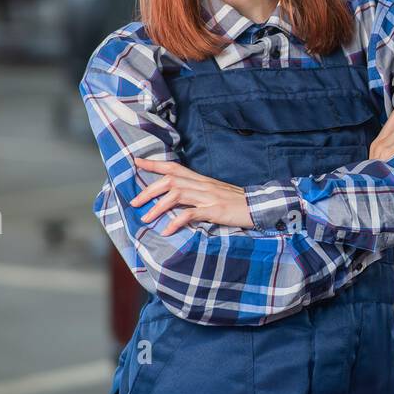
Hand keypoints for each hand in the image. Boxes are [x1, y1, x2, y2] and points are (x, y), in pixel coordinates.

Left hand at [131, 157, 252, 233]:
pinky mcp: (215, 210)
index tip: (136, 162)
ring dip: (158, 206)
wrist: (259, 206)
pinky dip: (176, 222)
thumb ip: (197, 193)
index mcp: (201, 180)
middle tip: (134, 202)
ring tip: (146, 219)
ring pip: (176, 194)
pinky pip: (191, 214)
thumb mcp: (215, 193)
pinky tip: (167, 231)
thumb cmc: (236, 202)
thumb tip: (177, 198)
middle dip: (149, 190)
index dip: (154, 164)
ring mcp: (208, 197)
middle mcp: (202, 184)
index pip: (174, 167)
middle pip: (170, 179)